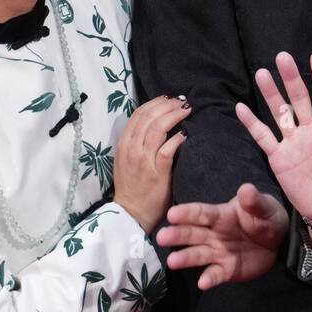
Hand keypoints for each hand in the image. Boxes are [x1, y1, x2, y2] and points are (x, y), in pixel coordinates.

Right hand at [112, 95, 190, 232]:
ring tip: (187, 111)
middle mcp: (131, 149)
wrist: (130, 213)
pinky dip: (177, 139)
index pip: (138, 114)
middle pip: (149, 117)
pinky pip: (167, 150)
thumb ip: (138, 141)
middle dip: (167, 105)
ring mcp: (143, 161)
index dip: (156, 102)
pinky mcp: (156, 173)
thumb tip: (157, 121)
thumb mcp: (127, 159)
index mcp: (124, 144)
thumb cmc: (133, 185)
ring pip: (157, 129)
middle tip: (183, 102)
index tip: (170, 98)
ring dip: (174, 116)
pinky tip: (185, 134)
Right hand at [156, 183, 289, 287]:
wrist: (279, 241)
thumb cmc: (267, 218)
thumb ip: (254, 201)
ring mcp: (218, 253)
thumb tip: (246, 189)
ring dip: (185, 258)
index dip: (187, 213)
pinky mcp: (226, 270)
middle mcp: (213, 234)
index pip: (201, 213)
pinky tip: (203, 283)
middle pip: (192, 234)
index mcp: (221, 215)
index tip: (172, 214)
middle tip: (161, 237)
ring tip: (172, 262)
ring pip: (197, 255)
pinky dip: (209, 279)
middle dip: (177, 235)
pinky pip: (215, 274)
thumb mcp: (265, 207)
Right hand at [235, 51, 311, 230]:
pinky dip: (252, 123)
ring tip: (262, 73)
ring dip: (271, 94)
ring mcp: (294, 142)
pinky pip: (264, 137)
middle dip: (292, 78)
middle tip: (283, 56)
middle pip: (300, 98)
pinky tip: (241, 107)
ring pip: (280, 112)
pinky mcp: (280, 158)